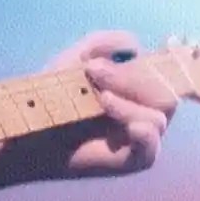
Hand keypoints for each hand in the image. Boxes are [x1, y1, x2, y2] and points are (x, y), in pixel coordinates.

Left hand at [44, 30, 177, 175]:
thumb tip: (135, 46)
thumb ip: (102, 42)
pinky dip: (145, 132)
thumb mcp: (76, 59)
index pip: (164, 72)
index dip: (163, 60)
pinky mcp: (135, 158)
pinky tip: (130, 126)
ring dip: (129, 105)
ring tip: (100, 98)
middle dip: (132, 79)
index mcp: (138, 86)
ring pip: (158, 117)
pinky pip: (151, 143)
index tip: (147, 47)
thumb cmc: (55, 93)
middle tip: (94, 71)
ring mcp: (142, 135)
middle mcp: (145, 110)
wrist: (35, 128)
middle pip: (164, 93)